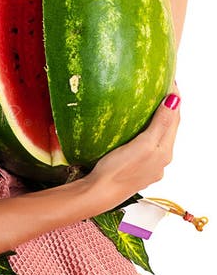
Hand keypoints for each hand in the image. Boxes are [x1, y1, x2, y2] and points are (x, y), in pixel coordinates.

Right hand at [83, 88, 180, 211]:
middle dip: (167, 108)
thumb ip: (161, 123)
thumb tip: (175, 100)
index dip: (174, 99)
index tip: (170, 81)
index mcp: (165, 152)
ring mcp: (147, 166)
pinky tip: (132, 130)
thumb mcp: (144, 144)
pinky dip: (144, 133)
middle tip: (160, 88)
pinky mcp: (133, 169)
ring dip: (156, 121)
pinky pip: (144, 146)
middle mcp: (159, 160)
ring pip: (157, 138)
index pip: (175, 119)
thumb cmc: (119, 171)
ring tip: (148, 105)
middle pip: (168, 128)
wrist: (99, 194)